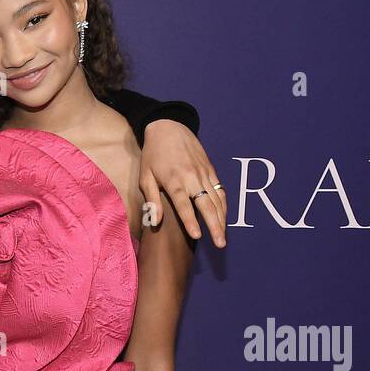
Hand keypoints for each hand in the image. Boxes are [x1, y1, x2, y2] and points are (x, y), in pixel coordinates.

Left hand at [140, 120, 226, 247]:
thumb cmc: (153, 155)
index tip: (197, 236)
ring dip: (222, 219)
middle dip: (215, 226)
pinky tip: (224, 218)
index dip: (190, 221)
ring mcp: (204, 173)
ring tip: (223, 237)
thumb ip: (152, 200)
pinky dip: (224, 205)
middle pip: (207, 205)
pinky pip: (220, 190)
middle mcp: (192, 177)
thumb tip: (156, 222)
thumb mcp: (145, 177)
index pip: (184, 205)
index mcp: (174, 180)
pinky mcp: (210, 169)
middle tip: (220, 244)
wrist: (169, 127)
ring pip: (217, 199)